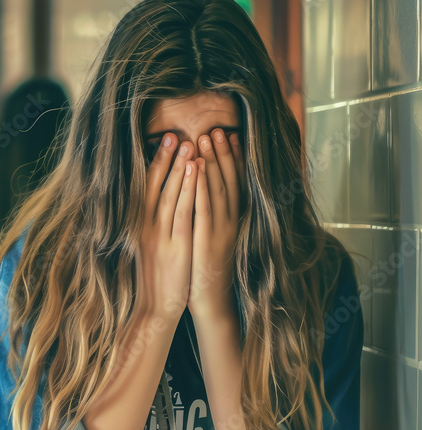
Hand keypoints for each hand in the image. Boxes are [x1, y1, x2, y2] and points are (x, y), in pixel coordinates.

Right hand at [138, 134, 197, 322]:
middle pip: (155, 186)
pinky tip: (195, 170)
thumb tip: (155, 206)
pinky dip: (188, 188)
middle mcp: (147, 227)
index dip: (155, 164)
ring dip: (179, 167)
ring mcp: (160, 235)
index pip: (146, 189)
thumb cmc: (156, 279)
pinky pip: (182, 211)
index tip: (163, 142)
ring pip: (169, 194)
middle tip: (173, 134)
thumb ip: (151, 226)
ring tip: (188, 144)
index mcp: (140, 226)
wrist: (155, 308)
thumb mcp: (148, 248)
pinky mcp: (175, 245)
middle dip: (165, 159)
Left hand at [189, 129, 241, 319]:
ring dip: (213, 163)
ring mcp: (220, 230)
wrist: (209, 300)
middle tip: (217, 129)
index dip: (231, 158)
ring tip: (206, 139)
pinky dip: (201, 187)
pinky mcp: (207, 240)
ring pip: (218, 189)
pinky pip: (204, 209)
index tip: (228, 135)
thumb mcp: (210, 238)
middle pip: (228, 181)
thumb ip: (211, 216)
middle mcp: (229, 222)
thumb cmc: (205, 269)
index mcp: (230, 220)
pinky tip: (197, 169)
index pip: (233, 182)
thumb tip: (205, 194)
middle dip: (222, 153)